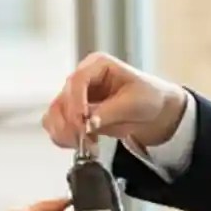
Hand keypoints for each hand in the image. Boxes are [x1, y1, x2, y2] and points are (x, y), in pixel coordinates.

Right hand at [42, 51, 187, 150]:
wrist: (155, 112)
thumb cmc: (148, 97)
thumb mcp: (134, 102)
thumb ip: (109, 111)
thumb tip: (88, 123)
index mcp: (97, 65)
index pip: (77, 80)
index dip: (76, 101)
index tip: (82, 120)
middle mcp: (82, 79)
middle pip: (61, 99)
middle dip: (70, 122)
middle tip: (84, 138)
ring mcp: (75, 97)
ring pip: (55, 115)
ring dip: (65, 132)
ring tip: (85, 145)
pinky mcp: (74, 115)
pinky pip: (58, 127)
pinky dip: (65, 138)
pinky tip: (83, 145)